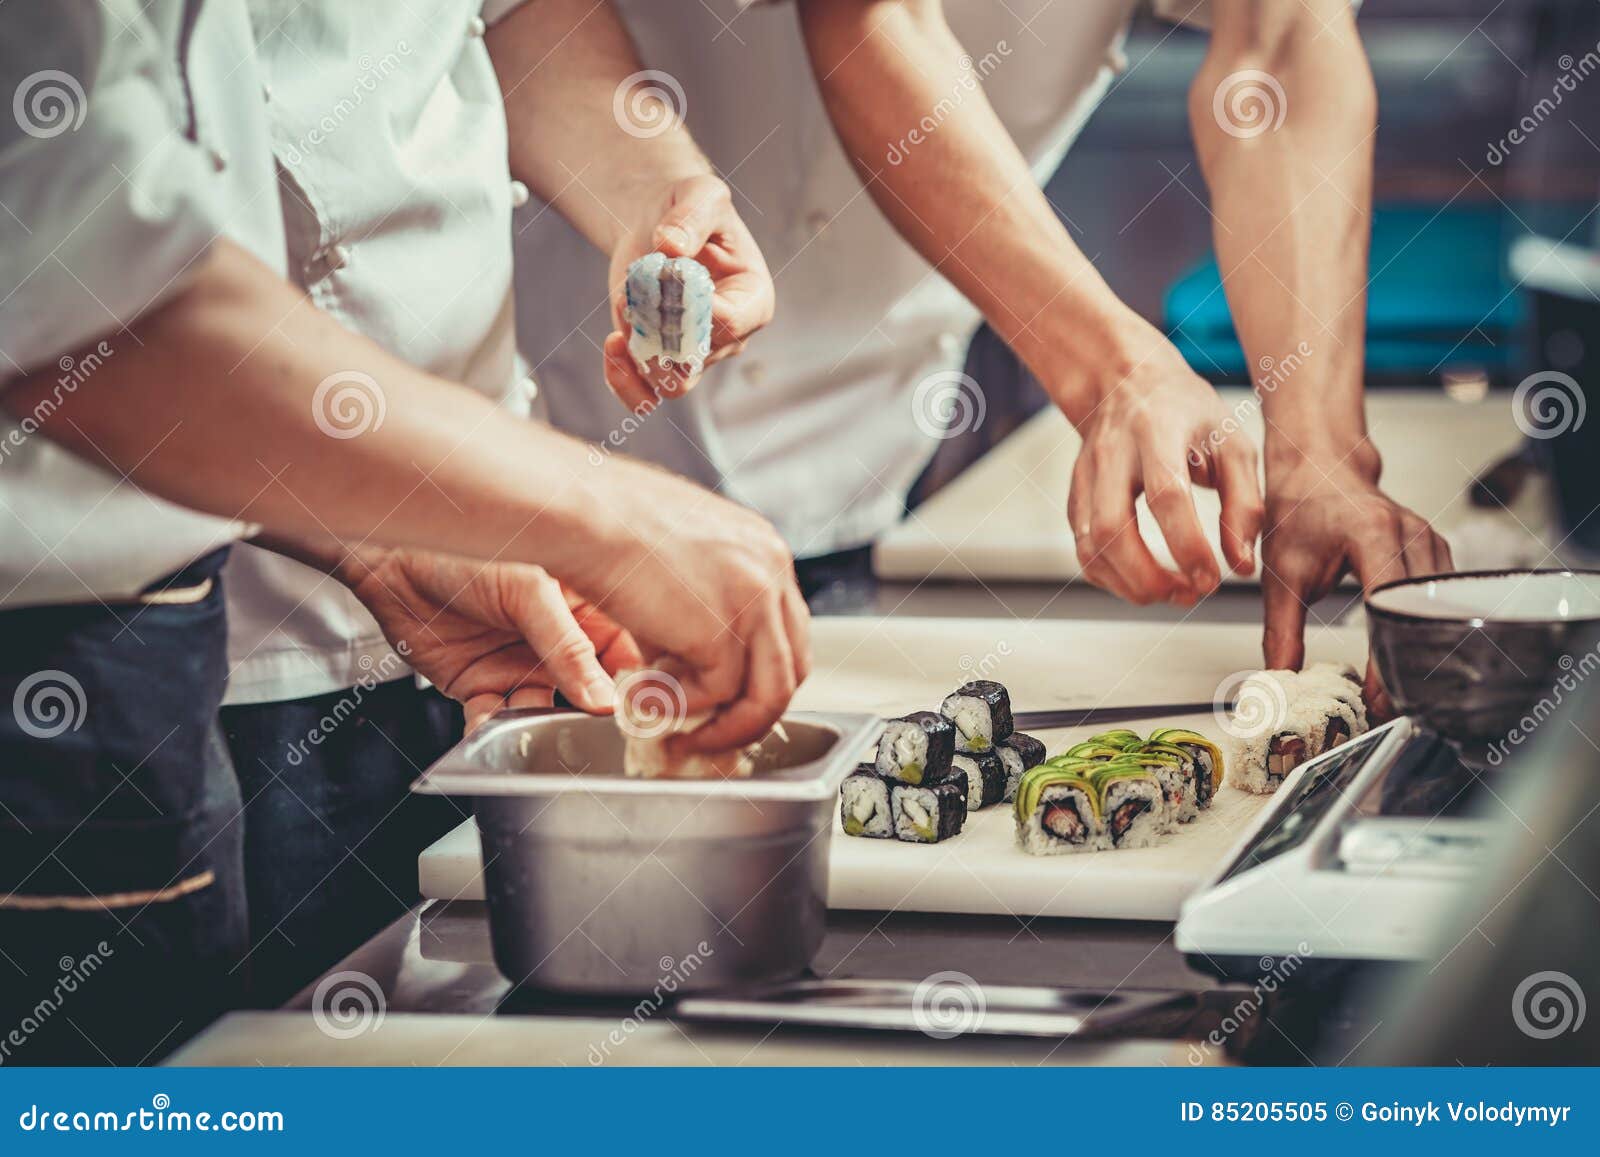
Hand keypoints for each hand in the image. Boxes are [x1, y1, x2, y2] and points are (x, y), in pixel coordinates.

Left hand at [340, 549, 643, 730]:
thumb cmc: (462, 550)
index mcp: (579, 607)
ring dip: (539, 727)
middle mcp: (552, 640)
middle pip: (586, 690)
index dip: (629, 683)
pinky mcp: (479, 685)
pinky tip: (489, 731)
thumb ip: (567, 647)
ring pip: (543, 711)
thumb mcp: (529, 591)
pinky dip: (492, 733)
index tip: (634, 712)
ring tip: (535, 732)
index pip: (621, 652)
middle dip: (588, 715)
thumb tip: (603, 696)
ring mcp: (517, 665)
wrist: (391, 558)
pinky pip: (494, 719)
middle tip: (591, 734)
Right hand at [572, 458, 809, 753]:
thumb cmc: (605, 521)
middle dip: (750, 709)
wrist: (581, 512)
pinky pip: (718, 694)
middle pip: (789, 665)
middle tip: (709, 730)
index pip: (785, 630)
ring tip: (683, 735)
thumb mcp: (674, 557)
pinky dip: (684, 708)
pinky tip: (646, 700)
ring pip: (768, 693)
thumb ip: (696, 604)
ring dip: (725, 726)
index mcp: (763, 549)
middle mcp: (772, 571)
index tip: (721, 696)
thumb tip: (686, 655)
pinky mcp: (723, 631)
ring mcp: (755, 602)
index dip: (755, 671)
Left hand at [603, 174, 773, 411]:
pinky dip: (624, 381)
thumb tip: (670, 247)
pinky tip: (611, 345)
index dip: (689, 307)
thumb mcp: (699, 194)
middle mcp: (729, 337)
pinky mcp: (661, 360)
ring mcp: (695, 354)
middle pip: (698, 358)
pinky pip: (646, 395)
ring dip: (638, 354)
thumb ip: (691, 218)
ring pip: (671, 383)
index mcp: (752, 300)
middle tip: (630, 291)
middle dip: (657, 330)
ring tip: (623, 305)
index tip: (661, 271)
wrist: (659, 223)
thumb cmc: (689, 207)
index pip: (729, 323)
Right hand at [1066, 346, 1263, 605]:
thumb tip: (1241, 565)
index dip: (1188, 545)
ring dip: (1130, 586)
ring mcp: (1085, 478)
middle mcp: (1112, 455)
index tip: (1211, 578)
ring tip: (1173, 592)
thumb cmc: (1187, 413)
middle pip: (1112, 529)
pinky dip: (1113, 579)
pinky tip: (1146, 581)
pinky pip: (1084, 551)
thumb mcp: (1233, 444)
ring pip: (1091, 547)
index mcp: (1157, 432)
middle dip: (1149, 578)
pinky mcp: (1074, 499)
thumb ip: (1245, 504)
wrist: (1126, 382)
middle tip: (1189, 593)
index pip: (1166, 496)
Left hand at [1262, 451, 1452, 710]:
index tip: (1377, 694)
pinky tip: (1411, 658)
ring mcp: (1429, 541)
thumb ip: (1280, 631)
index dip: (1386, 656)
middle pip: (1423, 613)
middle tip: (1393, 707)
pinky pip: (1440, 599)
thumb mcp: (1281, 573)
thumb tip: (1278, 679)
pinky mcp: (1435, 552)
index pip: (1389, 606)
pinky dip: (1426, 630)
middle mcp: (1411, 534)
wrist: (1318, 468)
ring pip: (1439, 609)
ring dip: (1422, 650)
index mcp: (1373, 534)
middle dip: (1410, 664)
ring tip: (1403, 691)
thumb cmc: (1299, 510)